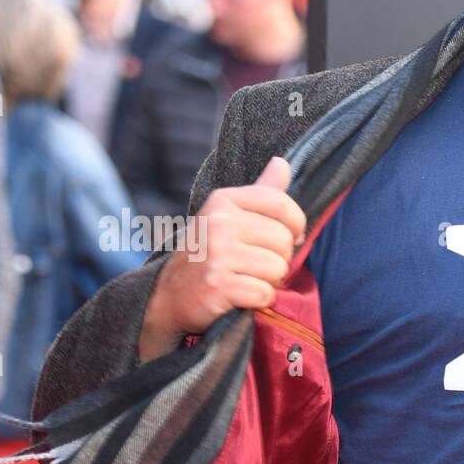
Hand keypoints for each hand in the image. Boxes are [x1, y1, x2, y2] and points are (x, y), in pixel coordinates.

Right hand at [140, 157, 305, 361]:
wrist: (168, 295)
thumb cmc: (207, 254)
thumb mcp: (228, 216)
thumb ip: (260, 192)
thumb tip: (283, 163)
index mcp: (223, 200)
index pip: (281, 204)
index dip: (295, 226)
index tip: (286, 237)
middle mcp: (218, 222)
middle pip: (284, 241)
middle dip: (278, 260)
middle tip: (254, 266)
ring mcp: (216, 253)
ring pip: (278, 269)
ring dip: (269, 282)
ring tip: (245, 279)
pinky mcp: (217, 284)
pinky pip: (265, 294)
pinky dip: (258, 301)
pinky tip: (239, 297)